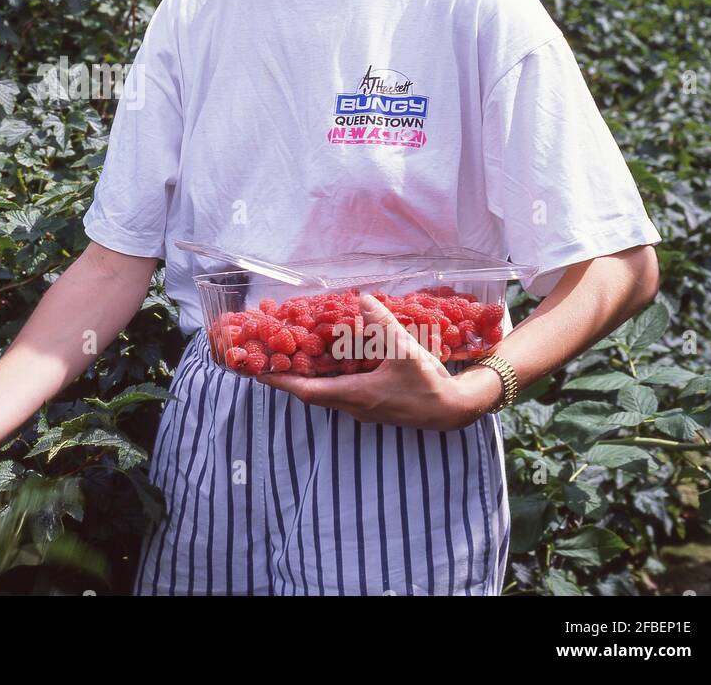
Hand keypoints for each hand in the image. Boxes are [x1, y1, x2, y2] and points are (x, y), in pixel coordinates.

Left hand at [256, 294, 498, 430]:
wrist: (455, 410)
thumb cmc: (430, 386)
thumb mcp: (408, 352)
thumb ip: (384, 325)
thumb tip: (362, 299)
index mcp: (356, 396)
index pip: (306, 390)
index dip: (281, 380)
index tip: (256, 371)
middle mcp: (353, 405)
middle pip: (309, 392)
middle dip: (286, 375)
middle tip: (266, 357)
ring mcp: (362, 407)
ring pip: (324, 392)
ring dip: (305, 375)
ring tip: (289, 355)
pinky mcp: (371, 404)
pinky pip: (339, 391)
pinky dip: (325, 376)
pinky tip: (327, 359)